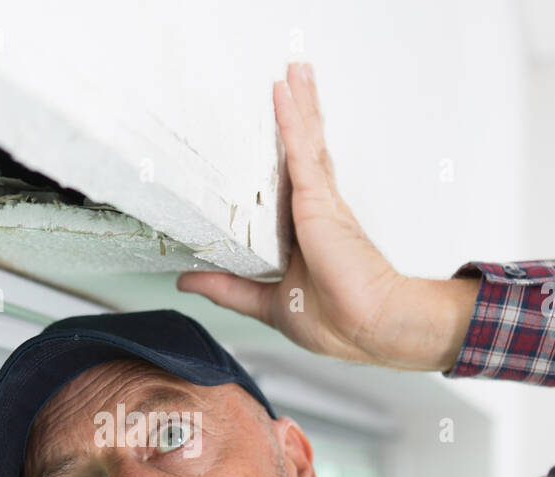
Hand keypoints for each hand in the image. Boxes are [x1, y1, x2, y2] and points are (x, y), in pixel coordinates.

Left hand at [176, 61, 477, 372]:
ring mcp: (321, 202)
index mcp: (309, 232)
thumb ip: (227, 287)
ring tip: (293, 70)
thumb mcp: (265, 302)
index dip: (285, 153)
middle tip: (289, 81)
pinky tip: (285, 92)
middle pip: (305, 150)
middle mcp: (318, 210)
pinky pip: (302, 151)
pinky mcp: (319, 201)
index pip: (294, 182)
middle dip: (298, 114)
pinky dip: (292, 119)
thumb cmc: (336, 321)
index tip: (272, 133)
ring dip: (299, 103)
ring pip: (307, 140)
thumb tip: (188, 281)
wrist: (366, 328)